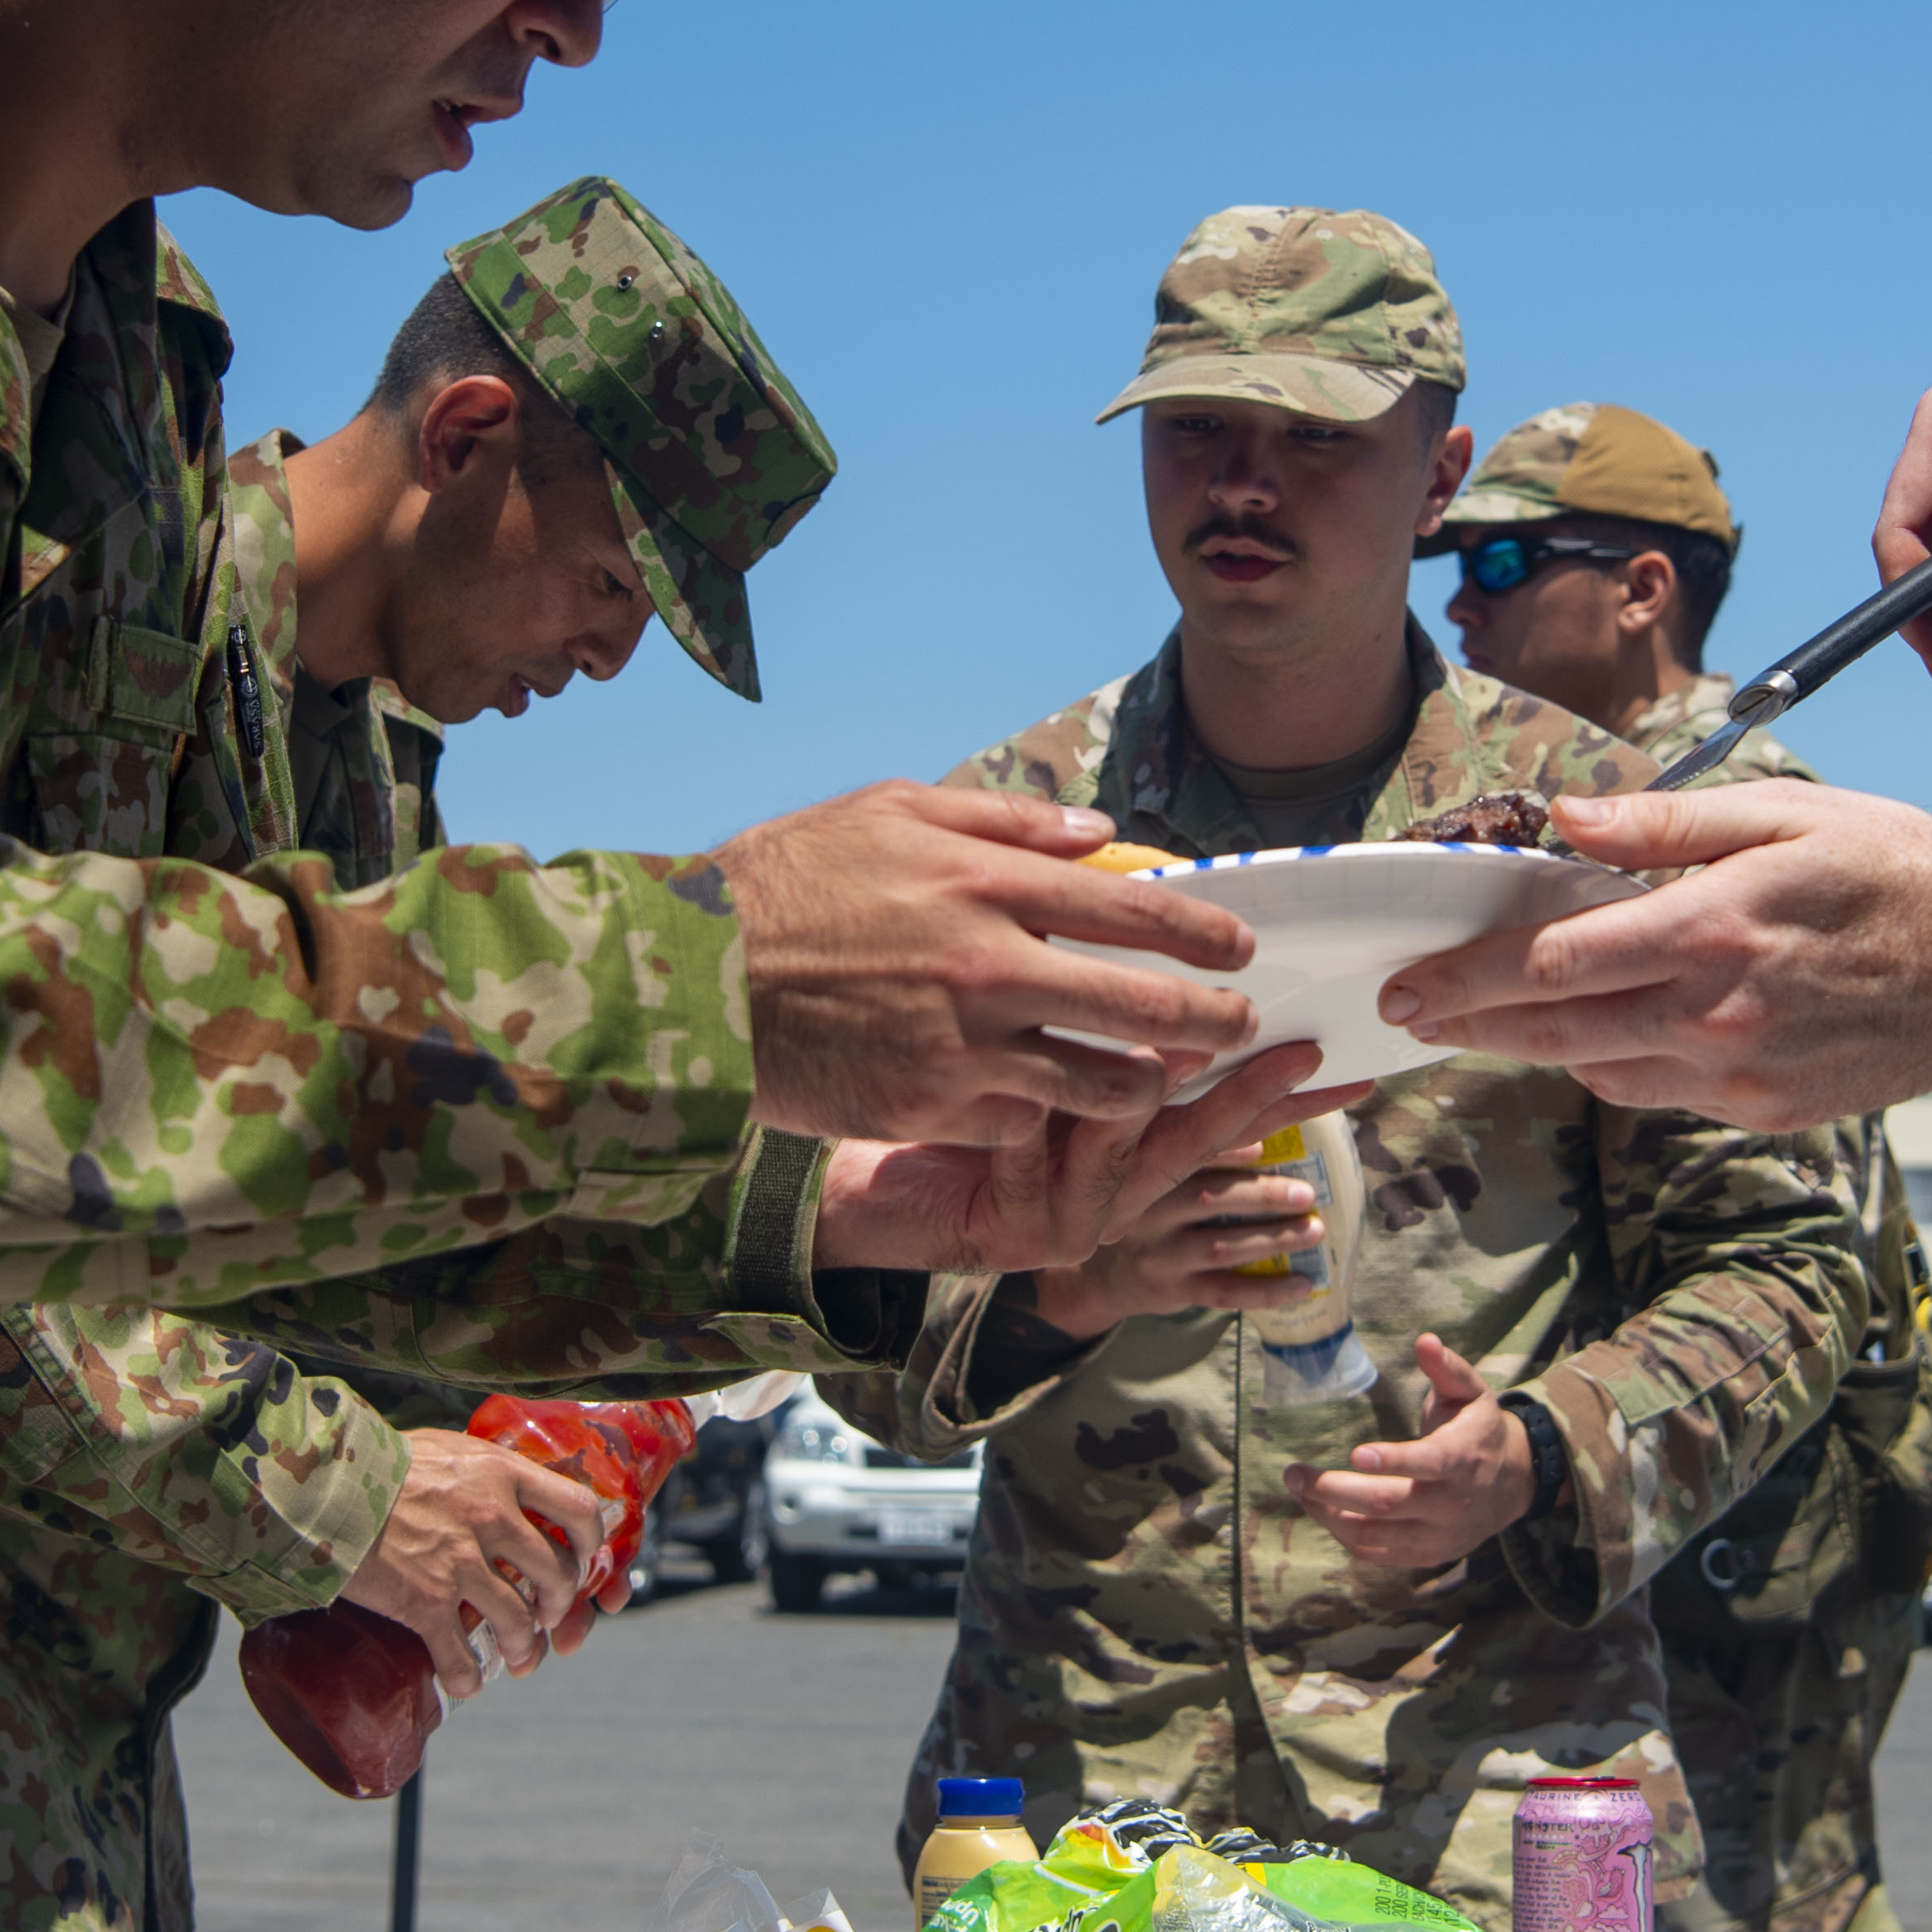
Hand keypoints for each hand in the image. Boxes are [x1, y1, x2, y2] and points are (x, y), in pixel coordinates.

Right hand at [337, 1426, 609, 1700]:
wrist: (326, 1489)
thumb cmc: (381, 1461)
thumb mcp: (447, 1448)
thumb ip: (482, 1469)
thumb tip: (499, 1480)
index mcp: (503, 1474)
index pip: (578, 1509)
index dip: (591, 1541)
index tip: (584, 1556)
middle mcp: (492, 1518)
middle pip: (556, 1573)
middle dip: (559, 1602)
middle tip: (547, 1613)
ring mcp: (461, 1563)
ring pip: (518, 1620)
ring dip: (523, 1646)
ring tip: (519, 1656)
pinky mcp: (426, 1602)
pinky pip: (460, 1655)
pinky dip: (467, 1677)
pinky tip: (466, 1684)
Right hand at [724, 783, 1261, 1146]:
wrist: (692, 978)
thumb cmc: (787, 881)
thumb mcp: (888, 809)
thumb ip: (1001, 819)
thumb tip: (1097, 833)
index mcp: (983, 881)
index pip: (1130, 909)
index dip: (1202, 931)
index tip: (1239, 947)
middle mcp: (989, 967)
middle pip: (1141, 1006)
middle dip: (1211, 1021)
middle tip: (1239, 1026)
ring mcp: (963, 1047)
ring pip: (1099, 1084)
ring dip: (1146, 1084)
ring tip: (1164, 1078)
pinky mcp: (929, 1108)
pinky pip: (1023, 1122)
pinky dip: (1048, 1118)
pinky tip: (1061, 1110)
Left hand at [813, 1043, 1358, 1280]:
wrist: (877, 1191)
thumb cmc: (960, 1113)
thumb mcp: (1045, 1069)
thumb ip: (1102, 1026)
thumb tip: (1161, 941)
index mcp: (1132, 1148)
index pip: (1223, 1108)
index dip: (1279, 1088)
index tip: (1333, 1054)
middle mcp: (1117, 1192)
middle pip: (1199, 1138)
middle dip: (1257, 1098)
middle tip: (1306, 1057)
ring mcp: (1069, 1218)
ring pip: (1125, 1154)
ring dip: (1151, 1101)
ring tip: (1169, 1054)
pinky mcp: (1011, 1231)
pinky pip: (1026, 1163)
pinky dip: (1030, 1133)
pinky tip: (1028, 1107)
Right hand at [1025, 1147, 1334, 1338]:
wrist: (1093, 1273)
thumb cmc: (1140, 1202)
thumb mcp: (1148, 1162)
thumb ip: (1191, 1143)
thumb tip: (1260, 1138)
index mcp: (1144, 1162)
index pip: (1194, 1142)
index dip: (1237, 1134)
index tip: (1275, 1124)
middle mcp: (1144, 1206)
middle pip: (1210, 1197)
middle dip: (1263, 1194)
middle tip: (1308, 1193)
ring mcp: (1157, 1252)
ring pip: (1220, 1246)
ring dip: (1273, 1239)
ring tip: (1315, 1230)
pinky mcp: (1170, 1289)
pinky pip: (1222, 1292)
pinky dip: (1265, 1289)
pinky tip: (1304, 1284)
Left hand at [1281, 1334, 1538, 1576]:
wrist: (1511, 1485)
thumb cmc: (1478, 1430)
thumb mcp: (1471, 1393)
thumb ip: (1447, 1368)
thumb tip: (1424, 1340)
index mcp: (1465, 1458)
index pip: (1430, 1464)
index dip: (1393, 1461)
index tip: (1354, 1453)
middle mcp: (1451, 1503)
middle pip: (1389, 1504)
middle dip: (1335, 1490)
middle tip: (1295, 1474)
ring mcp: (1438, 1535)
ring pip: (1376, 1535)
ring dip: (1329, 1515)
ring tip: (1299, 1490)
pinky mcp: (1425, 1554)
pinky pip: (1377, 1553)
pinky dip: (1344, 1535)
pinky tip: (1323, 1511)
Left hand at [1376, 778, 1931, 1127]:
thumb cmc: (1897, 871)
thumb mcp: (1788, 814)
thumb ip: (1668, 825)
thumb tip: (1567, 821)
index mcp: (1711, 931)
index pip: (1553, 962)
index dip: (1467, 978)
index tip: (1408, 981)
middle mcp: (1715, 1015)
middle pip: (1555, 1030)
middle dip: (1468, 1024)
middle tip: (1406, 1016)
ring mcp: (1740, 1076)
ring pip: (1598, 1071)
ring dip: (1535, 1050)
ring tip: (1482, 1024)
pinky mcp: (1766, 1111)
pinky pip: (1659, 1094)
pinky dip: (1614, 1066)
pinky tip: (1598, 1037)